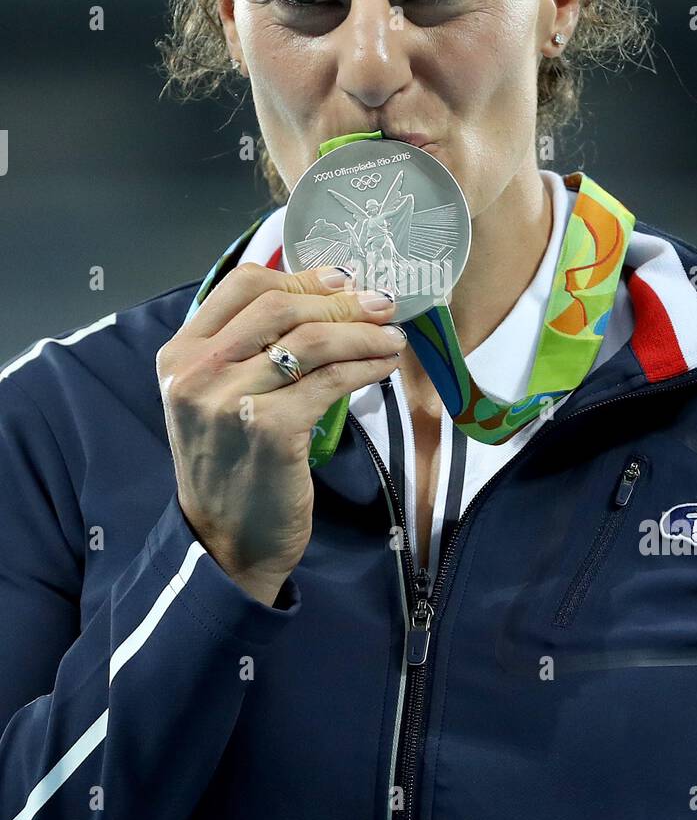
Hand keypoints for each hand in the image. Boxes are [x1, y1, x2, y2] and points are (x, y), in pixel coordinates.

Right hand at [156, 264, 405, 603]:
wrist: (226, 542)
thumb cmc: (232, 465)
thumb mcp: (217, 397)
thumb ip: (247, 348)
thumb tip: (325, 296)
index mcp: (181, 354)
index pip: (242, 284)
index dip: (300, 277)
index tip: (343, 280)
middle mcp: (197, 371)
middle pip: (281, 306)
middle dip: (341, 300)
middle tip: (382, 305)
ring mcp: (229, 399)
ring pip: (311, 339)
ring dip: (363, 332)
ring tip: (392, 337)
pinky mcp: (268, 428)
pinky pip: (329, 380)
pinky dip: (364, 367)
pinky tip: (383, 368)